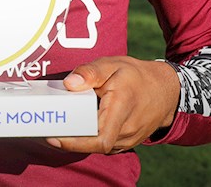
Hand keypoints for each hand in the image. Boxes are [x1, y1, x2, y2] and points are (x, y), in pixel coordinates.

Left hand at [46, 57, 179, 154]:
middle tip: (45, 130)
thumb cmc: (136, 76)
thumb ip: (90, 72)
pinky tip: (76, 129)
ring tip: (57, 128)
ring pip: (98, 146)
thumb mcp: (113, 65)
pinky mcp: (126, 142)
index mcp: (121, 108)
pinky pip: (104, 144)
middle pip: (93, 144)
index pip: (99, 138)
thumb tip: (69, 83)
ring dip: (78, 140)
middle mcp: (126, 130)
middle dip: (69, 140)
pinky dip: (89, 139)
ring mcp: (128, 140)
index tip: (53, 137)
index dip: (74, 143)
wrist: (165, 90)